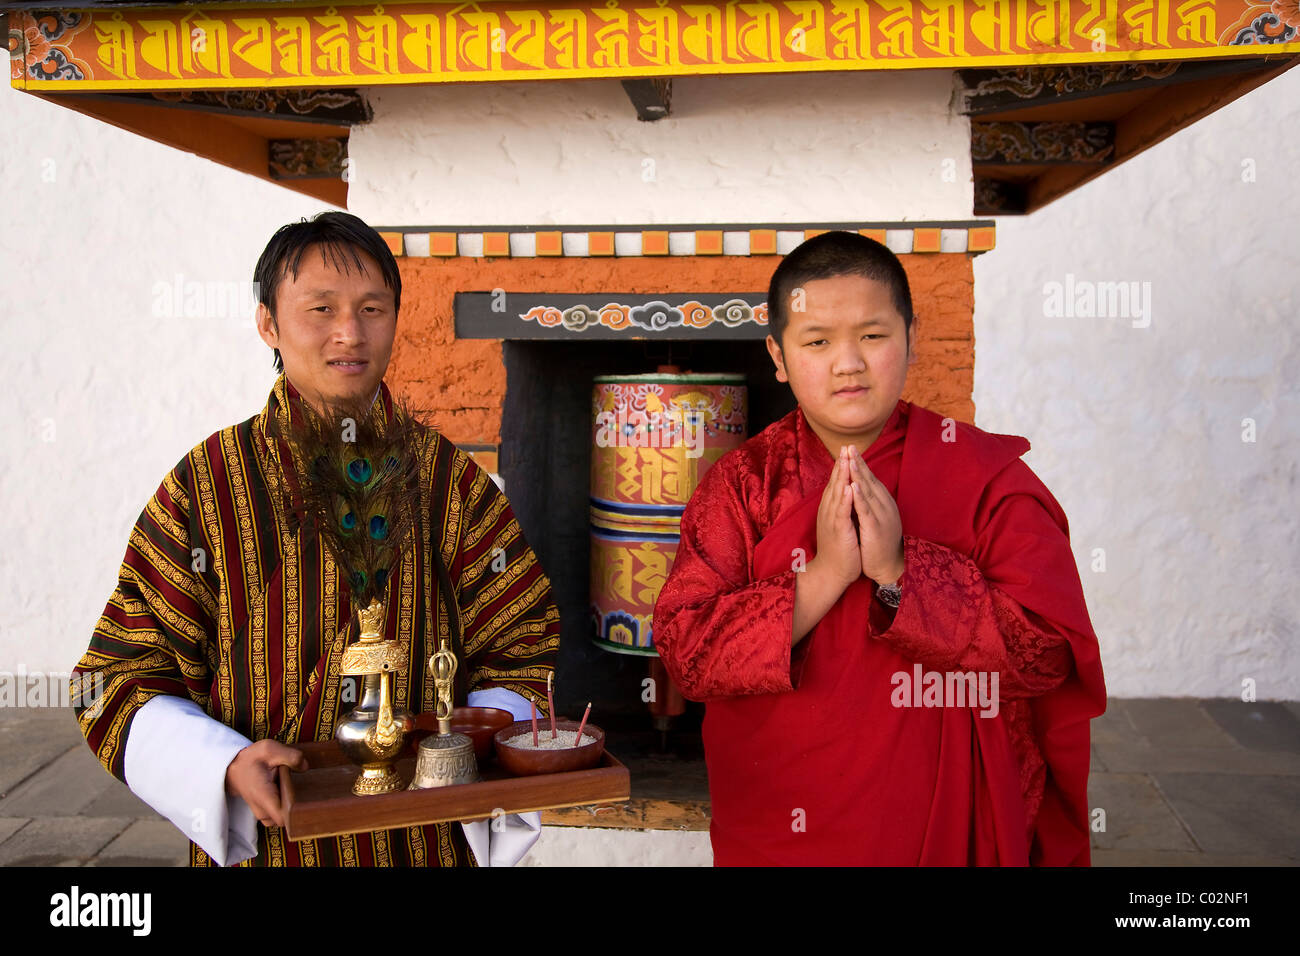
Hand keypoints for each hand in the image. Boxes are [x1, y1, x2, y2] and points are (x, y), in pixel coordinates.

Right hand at [224, 739, 307, 827]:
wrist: (234, 767)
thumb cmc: (252, 759)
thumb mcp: (270, 749)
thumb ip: (290, 756)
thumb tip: (305, 766)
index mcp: (263, 796)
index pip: (284, 818)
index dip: (297, 811)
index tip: (304, 797)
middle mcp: (262, 809)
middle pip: (287, 821)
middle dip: (297, 807)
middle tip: (301, 789)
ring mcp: (262, 814)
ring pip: (283, 820)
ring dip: (291, 807)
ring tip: (293, 789)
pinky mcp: (265, 813)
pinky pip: (279, 817)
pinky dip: (285, 807)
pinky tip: (287, 792)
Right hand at [812, 448, 863, 591]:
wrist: (832, 572)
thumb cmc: (839, 549)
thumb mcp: (840, 523)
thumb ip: (842, 508)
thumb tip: (848, 493)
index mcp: (831, 509)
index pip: (836, 483)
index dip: (841, 467)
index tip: (847, 450)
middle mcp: (828, 511)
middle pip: (834, 483)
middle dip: (841, 465)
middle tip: (845, 446)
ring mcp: (832, 520)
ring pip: (836, 494)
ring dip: (841, 477)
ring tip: (845, 459)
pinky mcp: (837, 531)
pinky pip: (841, 512)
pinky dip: (844, 499)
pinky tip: (848, 487)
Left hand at [846, 447, 904, 584]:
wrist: (887, 566)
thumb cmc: (878, 542)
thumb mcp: (873, 517)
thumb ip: (868, 502)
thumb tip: (860, 487)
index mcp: (881, 503)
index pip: (869, 479)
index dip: (860, 464)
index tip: (850, 449)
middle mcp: (883, 506)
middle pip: (869, 481)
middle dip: (858, 463)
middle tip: (849, 446)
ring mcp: (880, 516)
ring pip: (868, 492)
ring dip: (859, 475)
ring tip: (850, 459)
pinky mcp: (875, 529)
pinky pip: (866, 511)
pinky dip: (860, 498)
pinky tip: (854, 486)